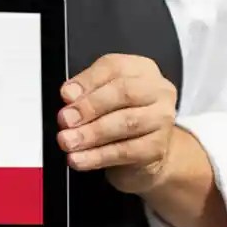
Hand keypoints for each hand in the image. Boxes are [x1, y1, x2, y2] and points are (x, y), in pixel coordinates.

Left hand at [56, 54, 178, 195]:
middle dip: (90, 107)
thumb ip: (86, 91)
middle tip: (66, 120)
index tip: (65, 95)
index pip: (114, 67)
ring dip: (91, 133)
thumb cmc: (118, 116)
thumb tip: (70, 95)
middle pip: (124, 93)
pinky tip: (80, 159)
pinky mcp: (158, 148)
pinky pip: (126, 151)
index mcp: (140, 69)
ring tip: (68, 141)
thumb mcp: (101, 96)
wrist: (143, 154)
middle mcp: (157, 90)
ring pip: (126, 123)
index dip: (87, 82)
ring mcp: (161, 119)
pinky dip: (98, 156)